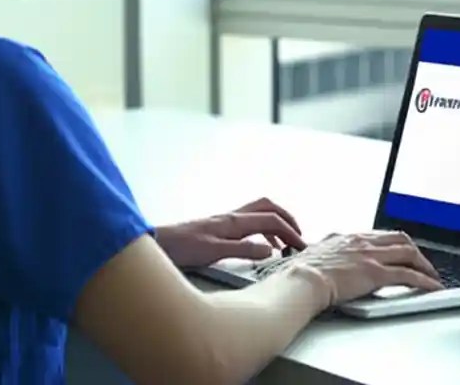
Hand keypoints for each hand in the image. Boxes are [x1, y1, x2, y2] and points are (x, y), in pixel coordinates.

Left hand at [155, 197, 306, 268]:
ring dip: (276, 223)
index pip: (271, 220)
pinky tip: (261, 245)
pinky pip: (249, 223)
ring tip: (285, 243)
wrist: (157, 243)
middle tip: (299, 236)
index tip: (302, 247)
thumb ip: (243, 250)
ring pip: (259, 212)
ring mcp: (225, 220)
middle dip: (287, 218)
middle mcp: (232, 216)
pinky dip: (262, 230)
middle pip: (268, 207)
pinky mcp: (219, 228)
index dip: (290, 232)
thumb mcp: (214, 252)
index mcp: (234, 221)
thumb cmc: (182, 248)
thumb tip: (270, 250)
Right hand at [282, 231, 442, 306]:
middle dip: (415, 252)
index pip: (380, 235)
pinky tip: (431, 287)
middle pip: (400, 239)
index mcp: (349, 237)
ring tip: (431, 276)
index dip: (394, 244)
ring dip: (424, 265)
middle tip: (422, 264)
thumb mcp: (314, 252)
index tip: (400, 252)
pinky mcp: (376, 273)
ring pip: (409, 253)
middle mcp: (363, 242)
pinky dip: (424, 281)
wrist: (301, 281)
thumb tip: (319, 249)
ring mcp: (371, 256)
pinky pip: (409, 275)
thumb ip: (323, 249)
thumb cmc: (301, 272)